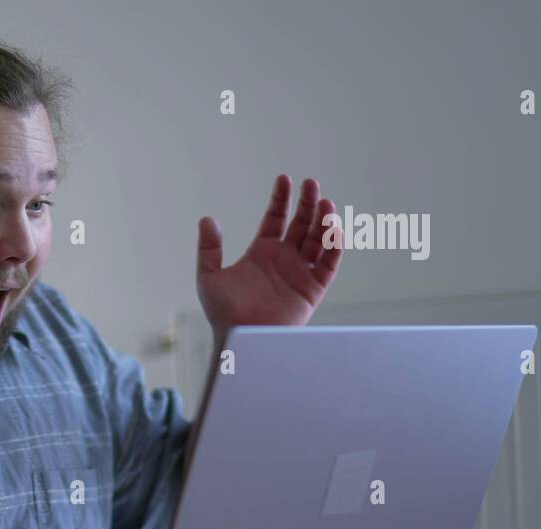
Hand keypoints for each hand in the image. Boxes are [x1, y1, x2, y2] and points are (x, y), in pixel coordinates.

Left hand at [196, 175, 342, 344]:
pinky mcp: (313, 289)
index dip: (281, 199)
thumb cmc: (223, 313)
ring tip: (324, 202)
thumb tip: (207, 219)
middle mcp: (283, 259)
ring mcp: (300, 273)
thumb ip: (209, 248)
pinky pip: (328, 264)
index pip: (276, 219)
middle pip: (301, 224)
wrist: (241, 338)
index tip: (285, 179)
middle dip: (307, 204)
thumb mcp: (209, 276)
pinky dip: (333, 246)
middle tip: (311, 184)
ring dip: (323, 221)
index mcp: (261, 253)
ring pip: (318, 241)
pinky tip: (333, 227)